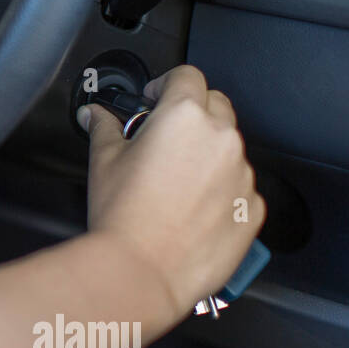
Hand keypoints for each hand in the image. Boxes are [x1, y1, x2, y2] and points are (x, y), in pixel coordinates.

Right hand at [79, 65, 264, 314]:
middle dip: (191, 112)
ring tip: (174, 183)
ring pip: (229, 148)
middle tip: (163, 137)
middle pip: (215, 104)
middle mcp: (221, 139)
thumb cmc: (122, 217)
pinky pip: (240, 188)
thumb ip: (104, 127)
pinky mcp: (252, 209)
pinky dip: (221, 191)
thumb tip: (97, 115)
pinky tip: (190, 210)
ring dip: (207, 154)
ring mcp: (242, 175)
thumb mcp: (103, 161)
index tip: (154, 100)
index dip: (166, 84)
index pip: (187, 76)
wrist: (142, 272)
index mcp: (184, 117)